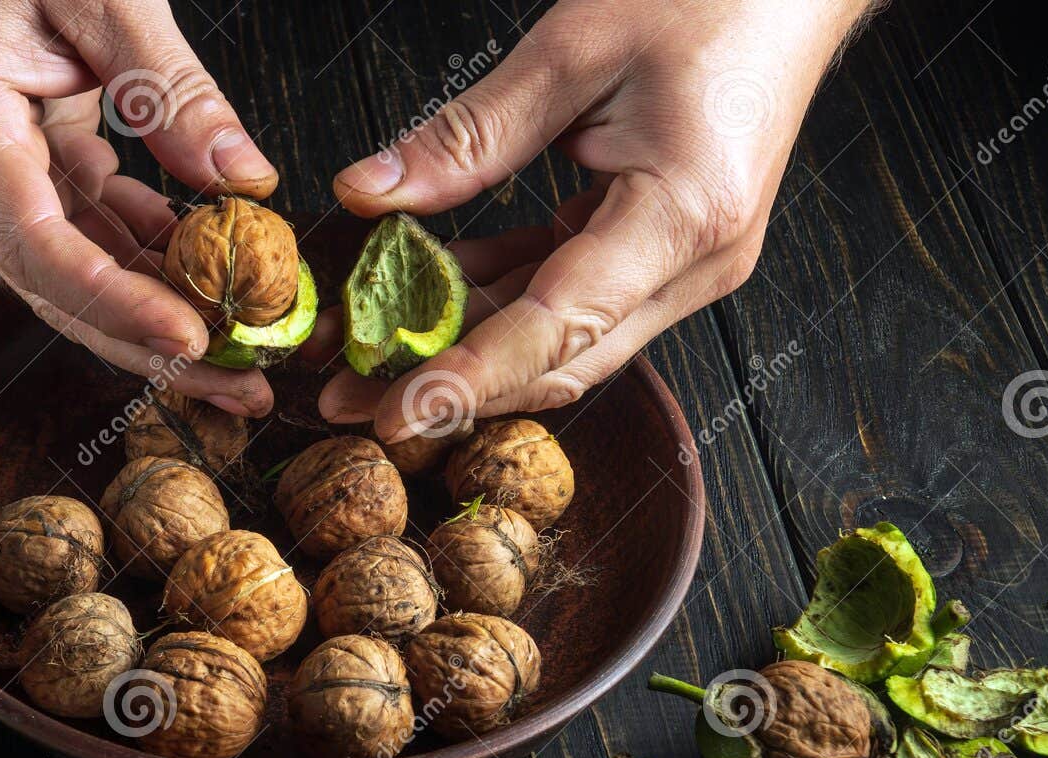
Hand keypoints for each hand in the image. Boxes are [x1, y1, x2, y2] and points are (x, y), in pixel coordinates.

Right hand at [0, 0, 279, 415]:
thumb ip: (169, 86)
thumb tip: (242, 179)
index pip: (36, 246)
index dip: (115, 305)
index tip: (191, 337)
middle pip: (57, 286)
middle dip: (149, 344)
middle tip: (238, 384)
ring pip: (78, 272)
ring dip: (159, 313)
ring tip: (243, 354)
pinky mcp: (26, 164)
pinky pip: (92, 230)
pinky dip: (153, 256)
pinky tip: (213, 280)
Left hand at [310, 0, 879, 439]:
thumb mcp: (574, 50)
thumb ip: (469, 137)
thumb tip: (369, 192)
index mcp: (685, 217)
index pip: (558, 327)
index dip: (469, 379)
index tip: (393, 415)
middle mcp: (695, 264)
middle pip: (559, 361)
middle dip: (451, 388)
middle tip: (351, 399)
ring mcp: (686, 266)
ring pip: (562, 340)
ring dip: (469, 350)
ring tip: (372, 356)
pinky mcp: (666, 250)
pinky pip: (574, 298)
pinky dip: (505, 300)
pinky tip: (434, 295)